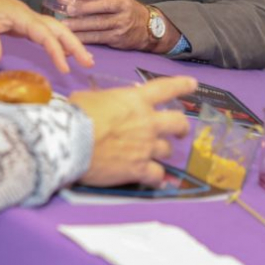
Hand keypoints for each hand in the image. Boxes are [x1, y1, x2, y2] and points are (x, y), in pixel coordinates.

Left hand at [0, 0, 93, 72]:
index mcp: (22, 15)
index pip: (45, 34)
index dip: (56, 51)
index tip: (65, 68)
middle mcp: (29, 16)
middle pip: (58, 29)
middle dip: (75, 44)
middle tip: (90, 63)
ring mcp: (27, 19)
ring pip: (55, 29)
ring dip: (70, 43)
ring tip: (85, 59)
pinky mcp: (23, 23)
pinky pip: (46, 33)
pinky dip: (58, 41)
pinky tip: (64, 51)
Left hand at [64, 0, 177, 52]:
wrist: (144, 27)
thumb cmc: (120, 8)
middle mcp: (124, 6)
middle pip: (104, 6)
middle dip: (85, 7)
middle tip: (69, 9)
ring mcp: (122, 23)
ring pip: (99, 23)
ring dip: (80, 24)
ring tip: (65, 24)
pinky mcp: (117, 38)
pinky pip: (98, 37)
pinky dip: (84, 37)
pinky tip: (73, 36)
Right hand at [70, 76, 195, 186]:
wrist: (71, 142)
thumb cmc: (77, 114)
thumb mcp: (90, 97)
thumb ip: (106, 100)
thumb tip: (106, 103)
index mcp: (136, 100)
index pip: (166, 88)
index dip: (181, 85)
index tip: (192, 84)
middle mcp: (147, 122)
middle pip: (178, 123)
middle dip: (181, 127)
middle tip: (179, 131)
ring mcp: (146, 147)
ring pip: (167, 150)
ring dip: (161, 152)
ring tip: (153, 156)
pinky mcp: (140, 169)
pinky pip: (157, 175)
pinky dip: (156, 178)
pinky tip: (154, 180)